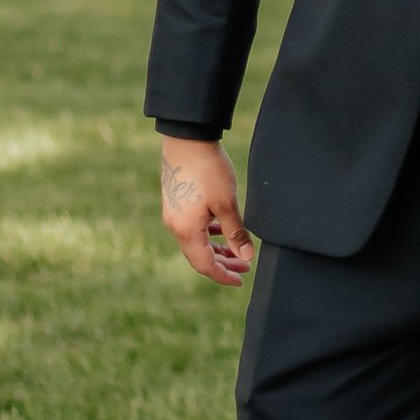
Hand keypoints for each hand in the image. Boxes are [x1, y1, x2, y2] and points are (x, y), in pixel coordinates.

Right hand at [159, 138, 253, 284]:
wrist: (187, 139)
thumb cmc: (208, 169)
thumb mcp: (227, 203)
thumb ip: (236, 232)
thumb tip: (246, 256)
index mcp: (186, 230)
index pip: (205, 264)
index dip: (224, 275)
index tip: (242, 280)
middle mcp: (175, 226)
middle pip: (199, 256)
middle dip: (223, 263)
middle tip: (245, 266)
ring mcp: (173, 214)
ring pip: (196, 242)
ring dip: (216, 248)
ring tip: (237, 250)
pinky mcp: (175, 202)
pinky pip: (192, 228)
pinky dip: (208, 234)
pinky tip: (221, 229)